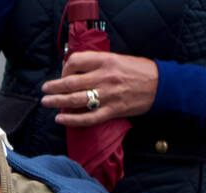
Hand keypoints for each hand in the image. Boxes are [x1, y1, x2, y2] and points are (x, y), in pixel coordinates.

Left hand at [40, 51, 158, 127]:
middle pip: (70, 82)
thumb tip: (76, 72)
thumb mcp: (117, 59)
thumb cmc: (139, 71)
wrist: (161, 85)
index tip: (63, 74)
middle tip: (44, 90)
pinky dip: (72, 120)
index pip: (75, 62)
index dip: (64, 68)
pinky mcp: (113, 111)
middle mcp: (104, 77)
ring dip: (57, 102)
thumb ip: (97, 64)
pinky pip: (88, 118)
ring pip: (75, 100)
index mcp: (105, 60)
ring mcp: (107, 95)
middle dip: (53, 87)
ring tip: (47, 102)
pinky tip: (61, 119)